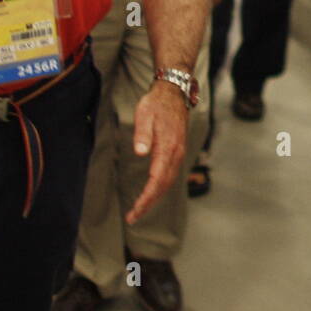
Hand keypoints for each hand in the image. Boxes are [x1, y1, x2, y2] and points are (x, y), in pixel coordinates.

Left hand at [126, 81, 188, 225]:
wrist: (174, 92)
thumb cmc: (156, 103)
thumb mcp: (145, 114)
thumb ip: (143, 134)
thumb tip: (140, 152)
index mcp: (168, 148)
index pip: (156, 180)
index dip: (146, 198)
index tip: (135, 212)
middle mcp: (176, 154)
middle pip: (163, 186)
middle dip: (148, 204)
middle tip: (132, 217)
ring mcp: (178, 154)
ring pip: (168, 183)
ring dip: (154, 198)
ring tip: (139, 209)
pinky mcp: (177, 152)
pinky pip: (170, 176)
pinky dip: (160, 188)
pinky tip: (152, 192)